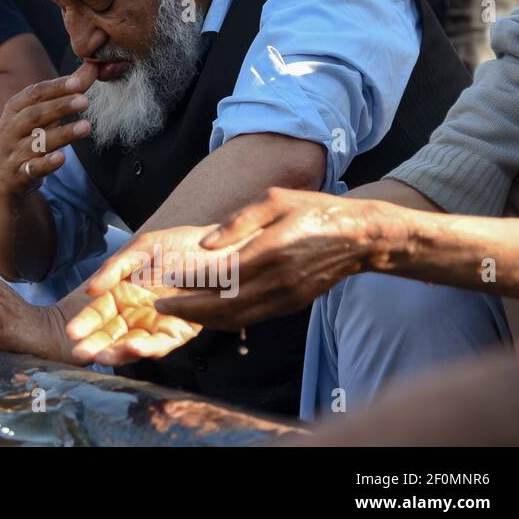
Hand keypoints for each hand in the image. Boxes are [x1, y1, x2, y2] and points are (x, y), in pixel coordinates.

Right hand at [0, 65, 94, 198]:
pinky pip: (33, 169)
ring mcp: (13, 153)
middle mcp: (10, 129)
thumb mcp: (40, 114)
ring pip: (36, 142)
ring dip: (62, 134)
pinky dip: (46, 164)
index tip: (79, 81)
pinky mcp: (19, 175)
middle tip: (85, 101)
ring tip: (86, 127)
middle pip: (34, 115)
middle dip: (59, 107)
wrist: (0, 178)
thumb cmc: (25, 137)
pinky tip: (62, 158)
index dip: (56, 87)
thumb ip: (67, 92)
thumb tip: (93, 68)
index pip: (34, 93)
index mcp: (14, 109)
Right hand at [64, 224, 216, 366]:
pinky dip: (147, 348)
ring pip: (132, 344)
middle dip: (95, 345)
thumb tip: (90, 290)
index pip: (99, 313)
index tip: (72, 332)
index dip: (85, 323)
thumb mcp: (140, 249)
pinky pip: (161, 343)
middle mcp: (137, 314)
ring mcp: (157, 324)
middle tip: (81, 352)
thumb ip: (114, 268)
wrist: (218, 247)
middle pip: (111, 335)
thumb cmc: (178, 245)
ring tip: (102, 356)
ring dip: (116, 352)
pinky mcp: (180, 332)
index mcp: (122, 294)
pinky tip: (134, 346)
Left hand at [153, 187, 382, 329]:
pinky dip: (225, 319)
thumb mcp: (275, 200)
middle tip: (160, 306)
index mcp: (272, 251)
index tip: (164, 283)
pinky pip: (252, 317)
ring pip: (238, 317)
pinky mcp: (291, 305)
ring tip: (176, 311)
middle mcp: (279, 280)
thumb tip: (204, 245)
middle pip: (225, 305)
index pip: (222, 275)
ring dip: (204, 318)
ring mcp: (286, 297)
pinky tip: (206, 312)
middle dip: (189, 309)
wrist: (357, 237)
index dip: (191, 283)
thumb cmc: (312, 211)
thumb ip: (238, 221)